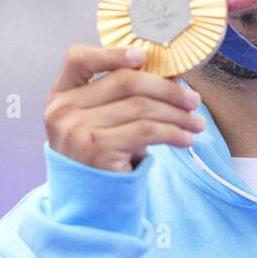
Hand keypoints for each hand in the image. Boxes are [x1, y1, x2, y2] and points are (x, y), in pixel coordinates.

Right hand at [45, 45, 205, 172]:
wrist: (89, 204)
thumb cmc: (100, 158)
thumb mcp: (99, 123)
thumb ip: (118, 98)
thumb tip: (170, 77)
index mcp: (59, 96)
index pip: (77, 58)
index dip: (112, 53)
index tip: (143, 56)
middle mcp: (63, 110)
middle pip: (124, 81)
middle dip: (167, 88)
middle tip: (193, 99)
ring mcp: (78, 129)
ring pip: (142, 106)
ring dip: (177, 114)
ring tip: (197, 123)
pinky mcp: (99, 149)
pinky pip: (148, 130)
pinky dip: (174, 132)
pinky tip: (186, 139)